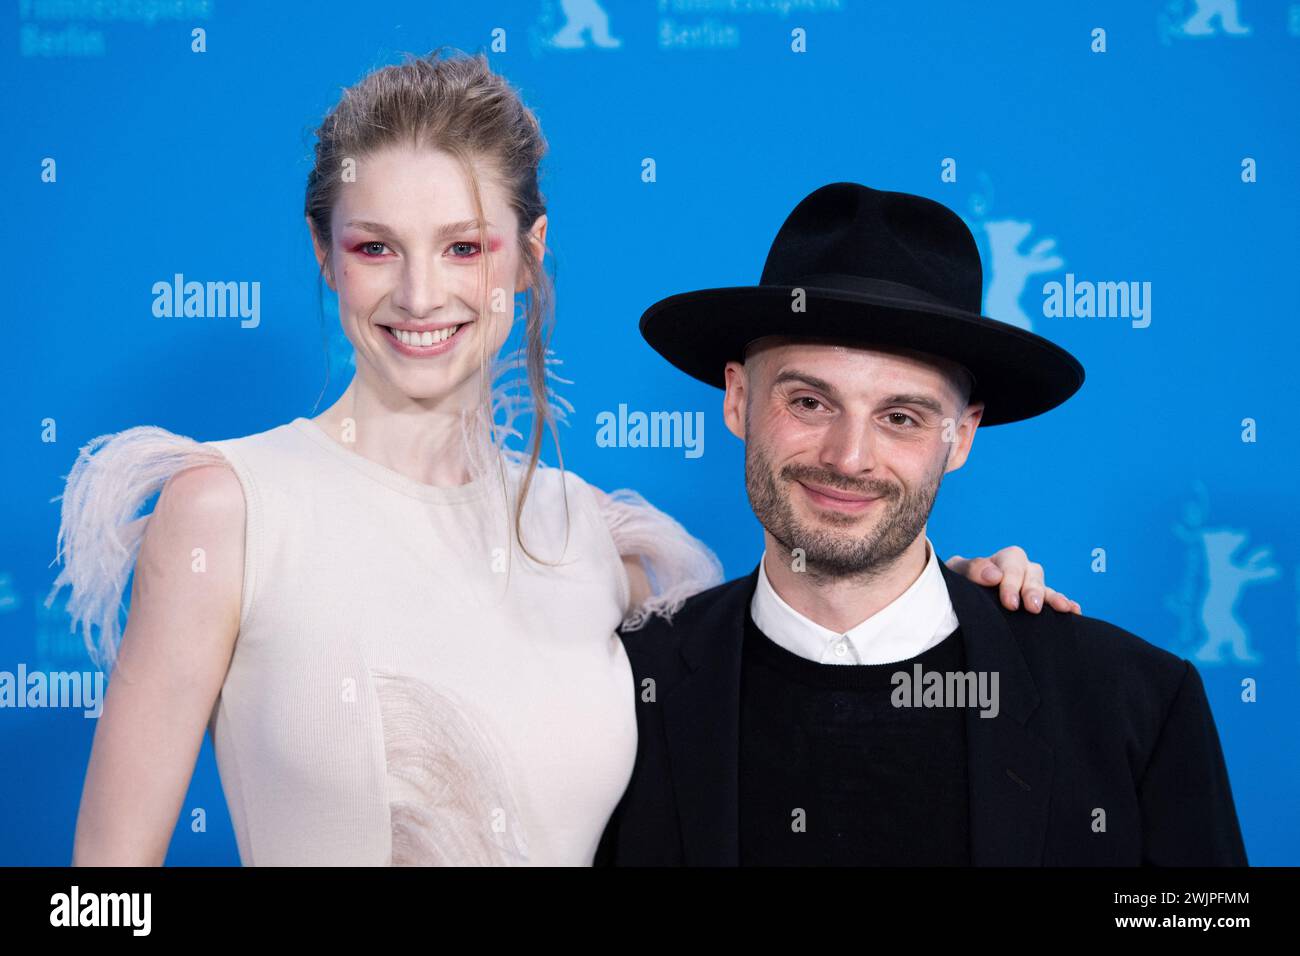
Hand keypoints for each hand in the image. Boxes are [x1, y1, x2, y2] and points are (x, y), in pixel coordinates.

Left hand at [946, 546, 1080, 614]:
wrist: (956, 600)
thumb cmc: (957, 584)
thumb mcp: (956, 573)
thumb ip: (971, 569)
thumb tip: (994, 575)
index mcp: (1000, 560)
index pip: (1012, 563)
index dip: (1012, 582)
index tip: (1009, 603)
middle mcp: (1019, 571)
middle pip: (1032, 573)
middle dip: (1033, 590)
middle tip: (1031, 608)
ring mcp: (1030, 587)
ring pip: (1045, 587)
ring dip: (1054, 597)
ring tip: (1063, 608)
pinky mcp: (1036, 604)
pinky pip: (1053, 601)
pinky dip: (1065, 604)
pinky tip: (1074, 611)